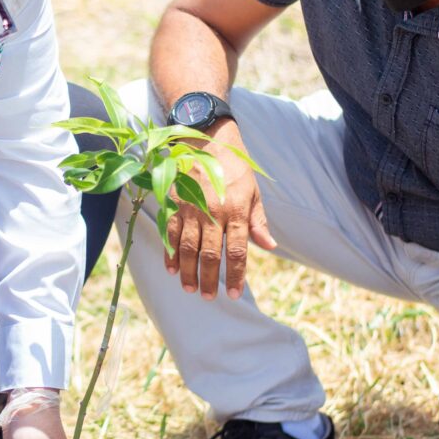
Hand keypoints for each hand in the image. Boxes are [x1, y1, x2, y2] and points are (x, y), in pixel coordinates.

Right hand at [164, 120, 275, 299]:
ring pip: (187, 247)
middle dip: (210, 279)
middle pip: (210, 254)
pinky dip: (170, 253)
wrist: (208, 141)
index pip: (237, 251)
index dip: (236, 275)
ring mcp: (191, 209)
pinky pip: (170, 233)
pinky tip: (172, 269)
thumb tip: (269, 246)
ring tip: (190, 288)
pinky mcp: (175, 203)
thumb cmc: (235, 170)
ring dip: (188, 271)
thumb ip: (258, 222)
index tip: (235, 294)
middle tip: (209, 297)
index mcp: (236, 211)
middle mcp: (213, 213)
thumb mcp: (254, 193)